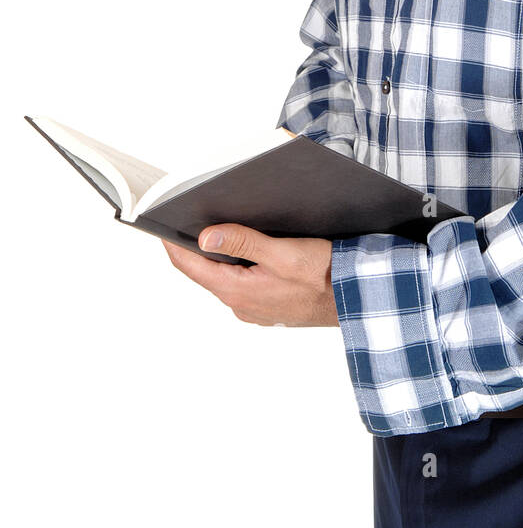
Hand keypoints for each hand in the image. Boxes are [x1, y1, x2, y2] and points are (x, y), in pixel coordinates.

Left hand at [162, 223, 338, 326]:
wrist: (359, 300)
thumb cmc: (326, 276)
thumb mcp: (283, 252)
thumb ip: (243, 242)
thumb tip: (205, 237)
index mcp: (238, 291)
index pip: (191, 266)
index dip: (173, 244)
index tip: (160, 224)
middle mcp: (241, 305)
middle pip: (207, 271)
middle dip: (200, 245)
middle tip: (194, 217)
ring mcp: (255, 310)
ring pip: (227, 277)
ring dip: (225, 255)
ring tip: (227, 229)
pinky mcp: (270, 308)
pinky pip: (246, 284)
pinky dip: (243, 266)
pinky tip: (257, 250)